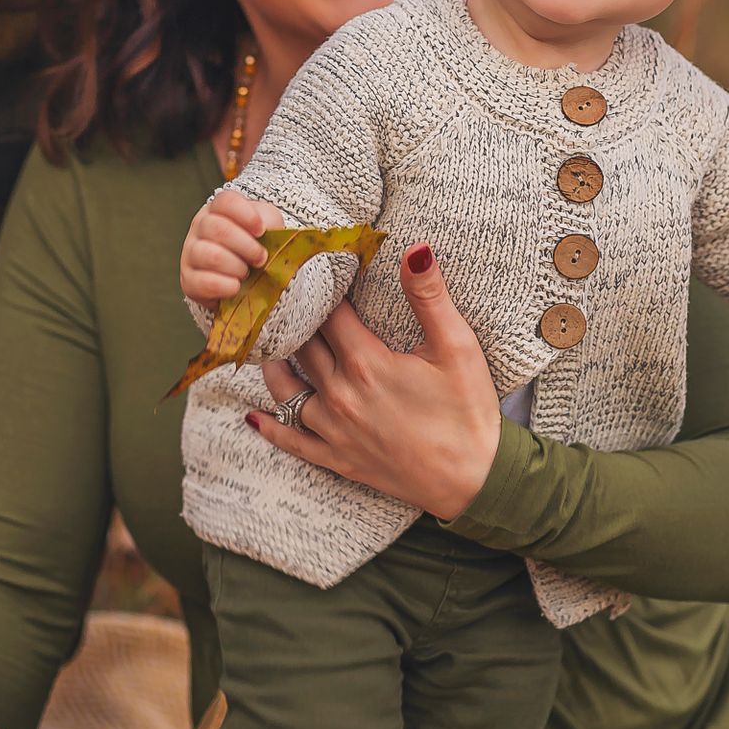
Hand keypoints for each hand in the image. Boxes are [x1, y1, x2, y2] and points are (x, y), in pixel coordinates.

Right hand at [180, 190, 280, 301]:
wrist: (249, 279)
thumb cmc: (258, 247)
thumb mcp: (269, 227)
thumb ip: (270, 223)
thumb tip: (270, 233)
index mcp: (218, 210)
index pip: (226, 201)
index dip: (247, 215)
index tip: (262, 231)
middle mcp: (200, 227)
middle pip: (217, 228)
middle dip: (246, 246)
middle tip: (261, 258)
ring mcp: (190, 254)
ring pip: (209, 255)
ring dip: (236, 267)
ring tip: (247, 273)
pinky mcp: (189, 281)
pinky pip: (203, 282)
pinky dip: (225, 286)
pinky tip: (236, 287)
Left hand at [251, 243, 502, 520]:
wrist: (475, 479)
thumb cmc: (468, 411)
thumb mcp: (457, 347)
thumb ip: (429, 297)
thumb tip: (415, 249)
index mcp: (367, 362)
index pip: (329, 313)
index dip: (320, 287)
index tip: (312, 269)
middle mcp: (340, 394)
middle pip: (303, 345)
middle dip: (294, 318)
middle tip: (282, 295)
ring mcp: (334, 430)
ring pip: (285, 387)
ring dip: (275, 360)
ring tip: (268, 339)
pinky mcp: (337, 458)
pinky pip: (292, 441)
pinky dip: (270, 426)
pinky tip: (253, 415)